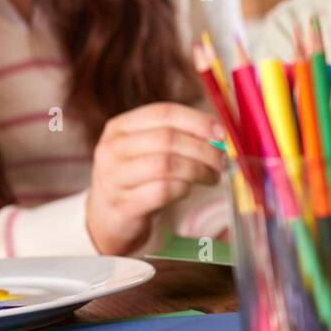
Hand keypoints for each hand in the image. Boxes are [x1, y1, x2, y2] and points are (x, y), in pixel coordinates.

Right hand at [86, 103, 226, 256]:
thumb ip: (177, 136)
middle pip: (168, 139)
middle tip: (221, 160)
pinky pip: (163, 191)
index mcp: (120, 127)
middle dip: (204, 149)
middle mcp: (112, 149)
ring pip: (166, 164)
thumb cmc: (138, 178)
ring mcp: (113, 177)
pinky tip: (188, 189)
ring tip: (211, 177)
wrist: (109, 217)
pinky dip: (183, 188)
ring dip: (198, 170)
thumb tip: (219, 134)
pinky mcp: (123, 204)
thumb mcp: (148, 149)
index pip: (164, 113)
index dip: (197, 121)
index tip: (221, 133)